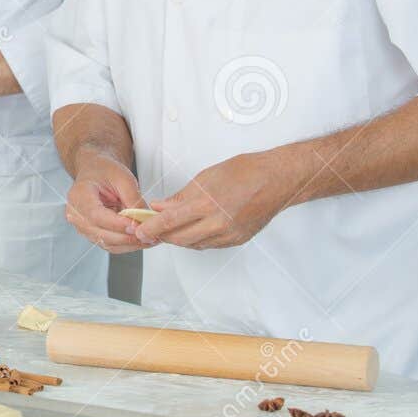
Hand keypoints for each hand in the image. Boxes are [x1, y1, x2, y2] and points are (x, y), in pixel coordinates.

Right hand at [64, 151, 148, 253]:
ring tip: (149, 239)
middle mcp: (76, 215)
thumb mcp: (123, 177)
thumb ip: (132, 198)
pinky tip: (141, 240)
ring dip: (129, 243)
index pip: (96, 215)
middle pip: (101, 233)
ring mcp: (83, 227)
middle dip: (127, 237)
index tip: (136, 226)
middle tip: (149, 235)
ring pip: (107, 243)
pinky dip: (127, 244)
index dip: (116, 224)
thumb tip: (144, 219)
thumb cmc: (105, 171)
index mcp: (79, 196)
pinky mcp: (93, 234)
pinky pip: (110, 245)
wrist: (96, 172)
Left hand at [138, 151, 290, 249]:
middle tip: (150, 230)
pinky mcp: (238, 240)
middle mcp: (218, 224)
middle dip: (162, 236)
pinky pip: (210, 245)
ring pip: (195, 244)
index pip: (170, 221)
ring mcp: (229, 235)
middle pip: (180, 238)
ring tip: (169, 229)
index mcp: (207, 204)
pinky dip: (197, 239)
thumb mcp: (206, 177)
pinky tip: (192, 230)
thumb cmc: (245, 172)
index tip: (140, 230)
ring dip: (179, 238)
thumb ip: (181, 196)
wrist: (277, 180)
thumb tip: (161, 206)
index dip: (152, 228)